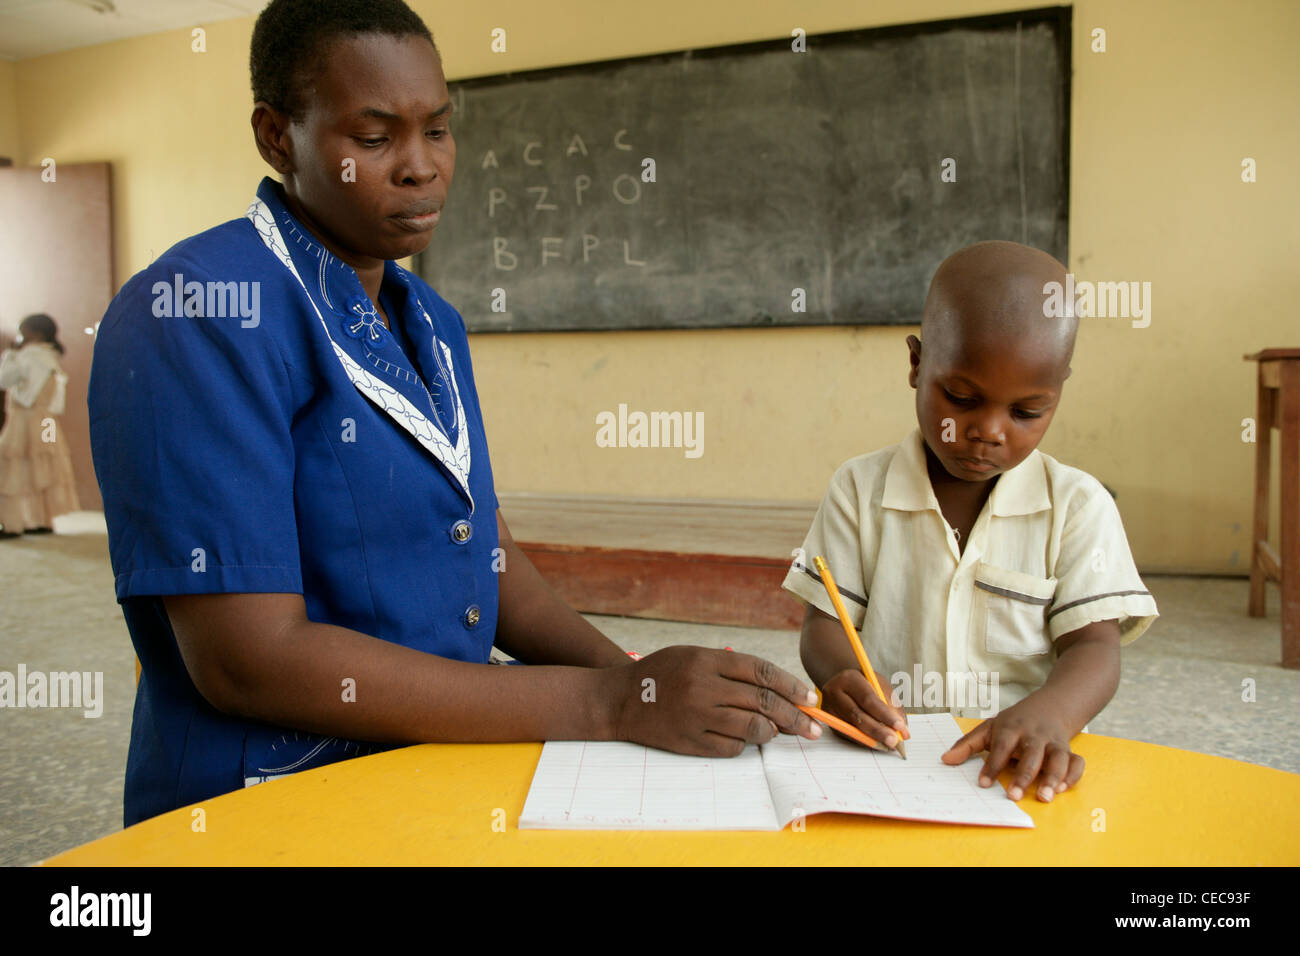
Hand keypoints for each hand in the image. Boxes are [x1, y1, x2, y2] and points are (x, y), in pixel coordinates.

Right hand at [610, 646, 821, 756]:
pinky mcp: (689, 742)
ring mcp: (696, 716)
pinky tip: (748, 740)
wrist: (619, 700)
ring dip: (772, 732)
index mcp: (706, 660)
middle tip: (814, 728)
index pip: (762, 672)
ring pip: (752, 728)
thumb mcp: (693, 655)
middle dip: (795, 716)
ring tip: (780, 732)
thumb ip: (731, 668)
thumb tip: (776, 690)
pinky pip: (731, 748)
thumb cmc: (661, 674)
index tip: (810, 698)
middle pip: (763, 702)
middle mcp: (703, 687)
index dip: (792, 686)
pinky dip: (745, 745)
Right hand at [820, 668, 908, 750]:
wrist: (842, 682)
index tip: (899, 726)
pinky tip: (876, 743)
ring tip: (888, 745)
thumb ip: (892, 706)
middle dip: (878, 731)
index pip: (868, 699)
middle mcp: (834, 693)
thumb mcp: (880, 686)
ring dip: (872, 739)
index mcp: (849, 679)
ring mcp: (829, 709)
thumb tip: (903, 731)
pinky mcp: (830, 722)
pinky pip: (848, 735)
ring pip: (851, 728)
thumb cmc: (865, 683)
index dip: (884, 714)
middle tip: (894, 742)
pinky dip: (864, 741)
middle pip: (857, 715)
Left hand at [941, 693, 1084, 801]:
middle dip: (1023, 775)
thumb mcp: (989, 727)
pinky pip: (1076, 762)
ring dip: (1052, 777)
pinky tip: (1061, 789)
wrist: (1050, 705)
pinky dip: (1072, 776)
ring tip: (1044, 797)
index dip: (992, 765)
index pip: (1001, 746)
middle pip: (1030, 754)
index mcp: (1012, 728)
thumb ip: (968, 744)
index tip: (983, 783)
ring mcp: (1054, 742)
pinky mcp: (1069, 749)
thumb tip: (945, 759)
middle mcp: (1034, 735)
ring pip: (1057, 759)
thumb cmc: (1015, 722)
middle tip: (1013, 796)